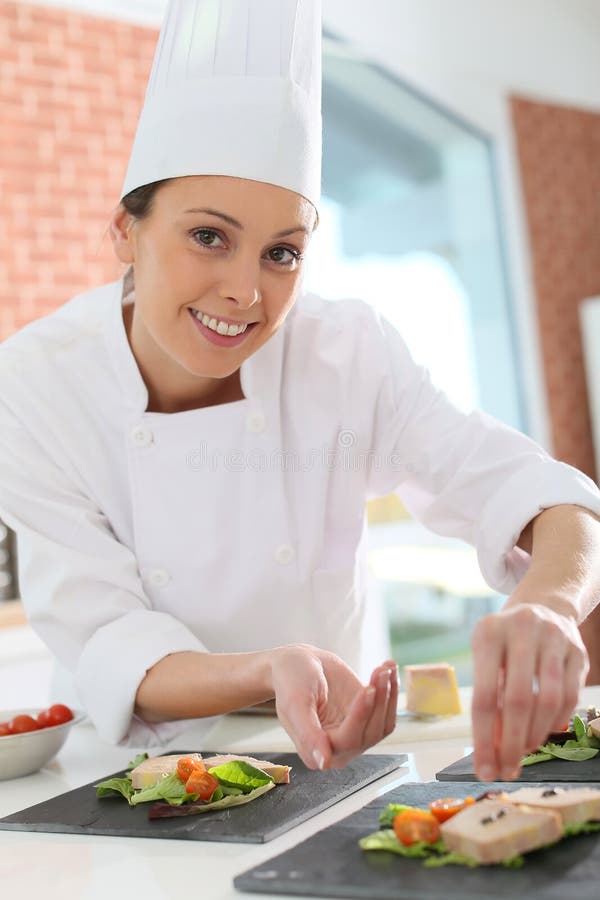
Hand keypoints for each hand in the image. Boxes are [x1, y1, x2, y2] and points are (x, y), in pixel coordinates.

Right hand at [271, 644, 397, 769]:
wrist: (298, 663)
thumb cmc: (290, 681)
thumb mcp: (295, 704)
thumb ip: (308, 734)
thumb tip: (323, 764)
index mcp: (316, 752)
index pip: (348, 740)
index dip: (361, 715)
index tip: (369, 688)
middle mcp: (338, 749)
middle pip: (370, 733)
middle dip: (379, 701)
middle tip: (381, 671)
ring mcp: (354, 733)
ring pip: (383, 724)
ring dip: (388, 695)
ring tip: (386, 667)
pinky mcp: (366, 718)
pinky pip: (386, 711)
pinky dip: (391, 691)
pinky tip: (389, 669)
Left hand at [471, 602, 588, 780]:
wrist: (542, 607)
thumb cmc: (505, 643)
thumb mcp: (487, 659)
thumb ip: (488, 700)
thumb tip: (492, 752)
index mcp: (489, 633)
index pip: (483, 697)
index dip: (484, 739)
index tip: (484, 770)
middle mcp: (522, 630)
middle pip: (517, 700)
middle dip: (512, 744)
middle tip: (507, 770)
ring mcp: (554, 638)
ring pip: (548, 700)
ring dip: (536, 735)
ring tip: (524, 751)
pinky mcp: (578, 651)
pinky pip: (570, 696)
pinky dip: (556, 721)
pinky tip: (545, 732)